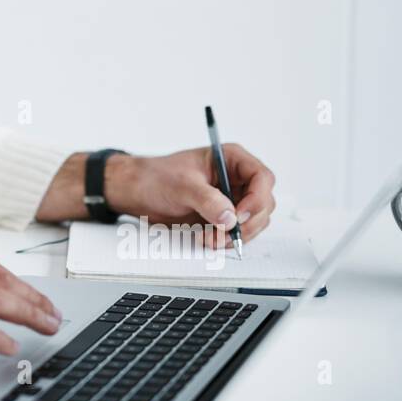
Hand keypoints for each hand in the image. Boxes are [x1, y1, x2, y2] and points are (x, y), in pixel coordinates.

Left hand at [104, 145, 275, 249]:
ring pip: (254, 222)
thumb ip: (208, 201)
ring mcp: (232, 199)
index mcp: (231, 159)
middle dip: (246, 223)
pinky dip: (226, 240)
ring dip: (236, 235)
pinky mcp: (224, 217)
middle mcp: (236, 179)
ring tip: (209, 237)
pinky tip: (206, 238)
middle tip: (224, 233)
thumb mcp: (182, 186)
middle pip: (264, 204)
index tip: (238, 215)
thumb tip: (230, 218)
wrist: (138, 192)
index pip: (262, 178)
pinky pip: (238, 233)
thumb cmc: (156, 177)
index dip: (257, 198)